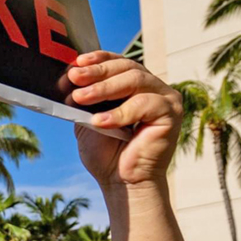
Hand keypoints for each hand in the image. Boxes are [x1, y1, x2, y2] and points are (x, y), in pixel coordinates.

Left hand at [69, 51, 181, 187]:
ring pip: (135, 80)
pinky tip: (100, 121)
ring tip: (81, 98)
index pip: (119, 63)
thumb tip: (68, 77)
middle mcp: (153, 88)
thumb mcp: (87, 120)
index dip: (99, 59)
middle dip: (98, 72)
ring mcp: (165, 99)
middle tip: (75, 77)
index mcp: (134, 86)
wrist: (120, 182)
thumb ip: (83, 100)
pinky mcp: (171, 113)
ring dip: (104, 88)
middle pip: (127, 68)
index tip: (77, 62)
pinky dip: (120, 112)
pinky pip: (145, 104)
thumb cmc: (106, 153)